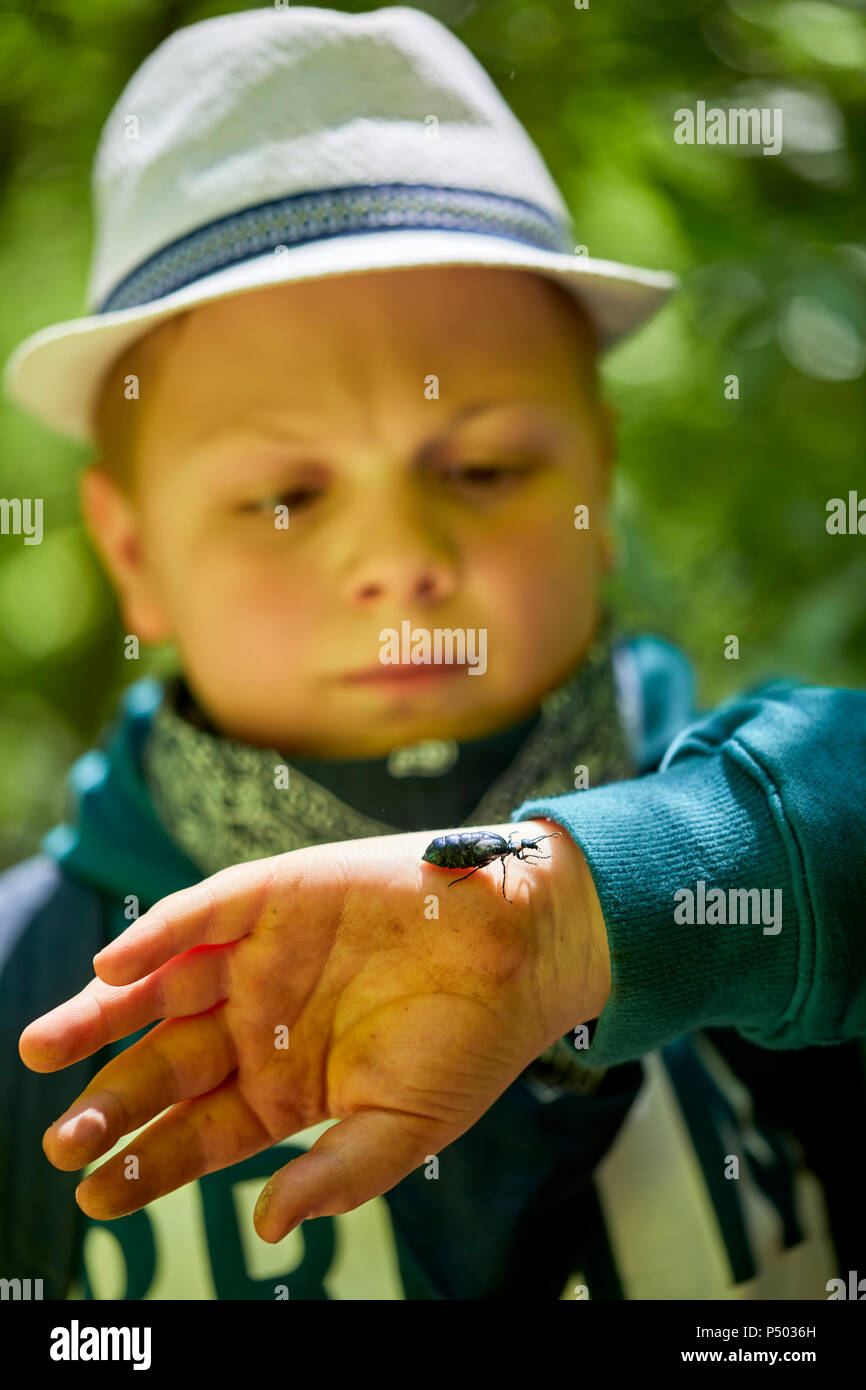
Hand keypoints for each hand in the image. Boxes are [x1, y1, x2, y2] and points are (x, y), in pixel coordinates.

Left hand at [19, 818, 608, 1240]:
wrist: (525, 945)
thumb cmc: (474, 1042)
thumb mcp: (406, 1128)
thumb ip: (336, 1177)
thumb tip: (265, 1228)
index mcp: (286, 1089)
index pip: (197, 1135)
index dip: (146, 1164)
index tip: (93, 1195)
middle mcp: (262, 1024)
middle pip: (164, 1066)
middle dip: (109, 1101)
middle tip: (59, 1137)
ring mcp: (265, 959)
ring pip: (162, 988)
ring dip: (103, 1015)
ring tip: (45, 1049)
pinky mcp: (278, 896)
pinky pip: (203, 915)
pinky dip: (158, 937)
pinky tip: (115, 967)